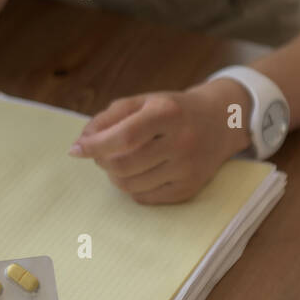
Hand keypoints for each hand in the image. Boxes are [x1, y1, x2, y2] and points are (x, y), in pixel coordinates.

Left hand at [68, 80, 252, 203]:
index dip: (95, 146)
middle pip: (123, 165)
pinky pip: (145, 197)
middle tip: (100, 154)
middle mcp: (182, 142)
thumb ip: (109, 117)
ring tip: (120, 160)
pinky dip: (132, 187)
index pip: (124, 136)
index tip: (76, 149)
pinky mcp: (189, 189)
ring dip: (114, 175)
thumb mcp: (144, 101)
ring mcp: (187, 169)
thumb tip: (81, 143)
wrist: (223, 121)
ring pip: (130, 185)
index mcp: (168, 113)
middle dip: (101, 161)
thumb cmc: (174, 109)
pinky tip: (139, 171)